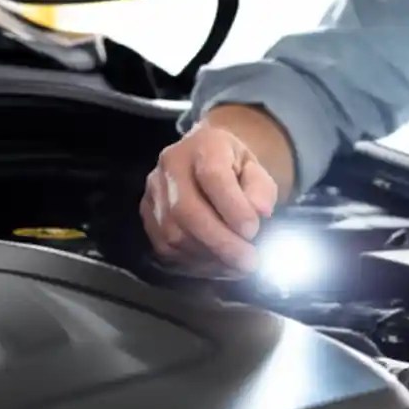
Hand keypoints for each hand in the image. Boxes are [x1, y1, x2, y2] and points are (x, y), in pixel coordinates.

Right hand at [140, 123, 277, 273]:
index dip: (232, 207)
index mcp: (204, 144)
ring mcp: (154, 191)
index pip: (212, 175)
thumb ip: (261, 189)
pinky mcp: (147, 216)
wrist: (203, 159)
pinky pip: (166, 248)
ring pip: (174, 234)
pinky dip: (195, 263)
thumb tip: (259, 211)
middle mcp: (171, 165)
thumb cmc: (234, 167)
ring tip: (237, 265)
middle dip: (220, 242)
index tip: (253, 231)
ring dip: (209, 256)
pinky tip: (218, 264)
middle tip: (248, 262)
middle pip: (186, 210)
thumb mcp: (256, 169)